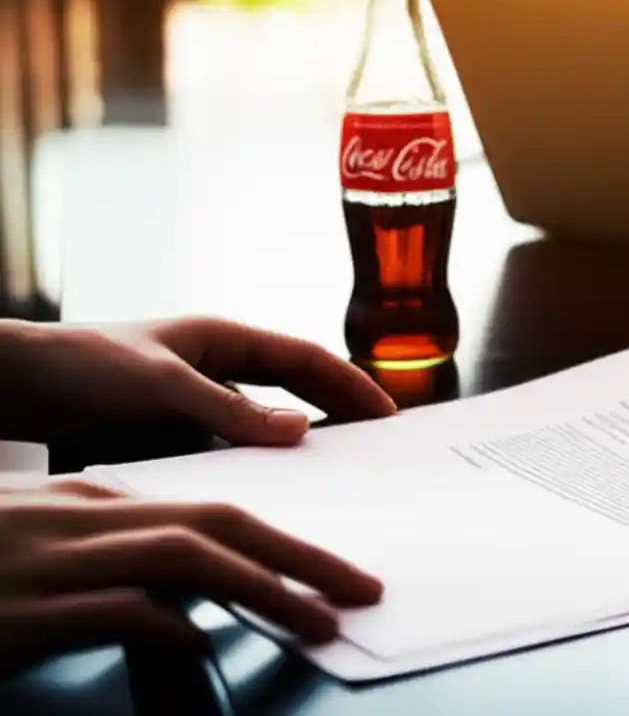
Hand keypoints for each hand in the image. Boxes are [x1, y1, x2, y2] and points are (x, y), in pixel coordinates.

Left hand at [0, 318, 396, 444]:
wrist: (14, 386)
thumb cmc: (80, 365)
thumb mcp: (161, 384)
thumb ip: (230, 409)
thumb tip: (301, 430)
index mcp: (221, 339)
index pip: (305, 360)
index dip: (351, 384)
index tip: (388, 413)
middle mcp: (216, 368)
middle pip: (297, 389)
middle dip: (341, 411)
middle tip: (380, 445)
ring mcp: (197, 402)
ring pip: (266, 423)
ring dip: (302, 443)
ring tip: (341, 472)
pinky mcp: (175, 434)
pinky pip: (233, 450)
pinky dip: (260, 467)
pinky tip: (274, 492)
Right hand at [0, 477, 381, 673]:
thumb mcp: (47, 547)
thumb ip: (115, 553)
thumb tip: (186, 598)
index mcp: (96, 500)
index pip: (213, 507)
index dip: (281, 538)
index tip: (329, 566)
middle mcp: (87, 518)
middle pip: (221, 521)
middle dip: (302, 554)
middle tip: (360, 586)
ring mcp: (58, 560)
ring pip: (190, 555)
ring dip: (266, 586)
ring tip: (317, 619)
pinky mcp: (30, 609)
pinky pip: (123, 609)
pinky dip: (173, 624)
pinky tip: (201, 643)